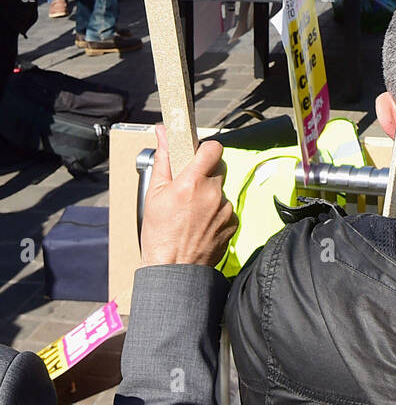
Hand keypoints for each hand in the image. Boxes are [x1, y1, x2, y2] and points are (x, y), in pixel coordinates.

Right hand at [140, 125, 235, 267]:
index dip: (205, 149)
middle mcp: (213, 193)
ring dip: (210, 194)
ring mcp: (225, 208)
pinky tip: (200, 224)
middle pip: (218, 167)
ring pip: (221, 188)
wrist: (175, 272)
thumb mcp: (153, 194)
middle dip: (205, 172)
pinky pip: (226, 207)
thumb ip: (163, 159)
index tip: (196, 155)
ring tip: (191, 212)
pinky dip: (216, 212)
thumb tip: (163, 132)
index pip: (213, 148)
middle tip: (190, 186)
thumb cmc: (159, 235)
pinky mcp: (233, 222)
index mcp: (192, 183)